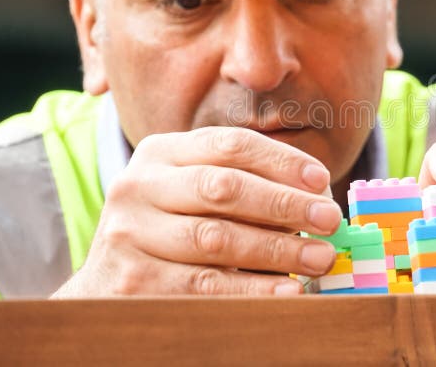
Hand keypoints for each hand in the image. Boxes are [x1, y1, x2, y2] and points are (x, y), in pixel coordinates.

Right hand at [52, 127, 341, 296]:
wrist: (106, 284)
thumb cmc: (171, 231)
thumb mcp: (193, 193)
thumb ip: (243, 184)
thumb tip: (317, 196)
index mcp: (160, 152)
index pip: (230, 144)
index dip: (281, 161)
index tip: (322, 181)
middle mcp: (138, 186)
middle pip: (224, 188)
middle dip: (284, 204)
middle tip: (329, 220)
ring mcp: (130, 234)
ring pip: (217, 238)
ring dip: (277, 249)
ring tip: (320, 257)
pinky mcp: (133, 282)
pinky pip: (204, 285)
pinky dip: (251, 289)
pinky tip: (287, 290)